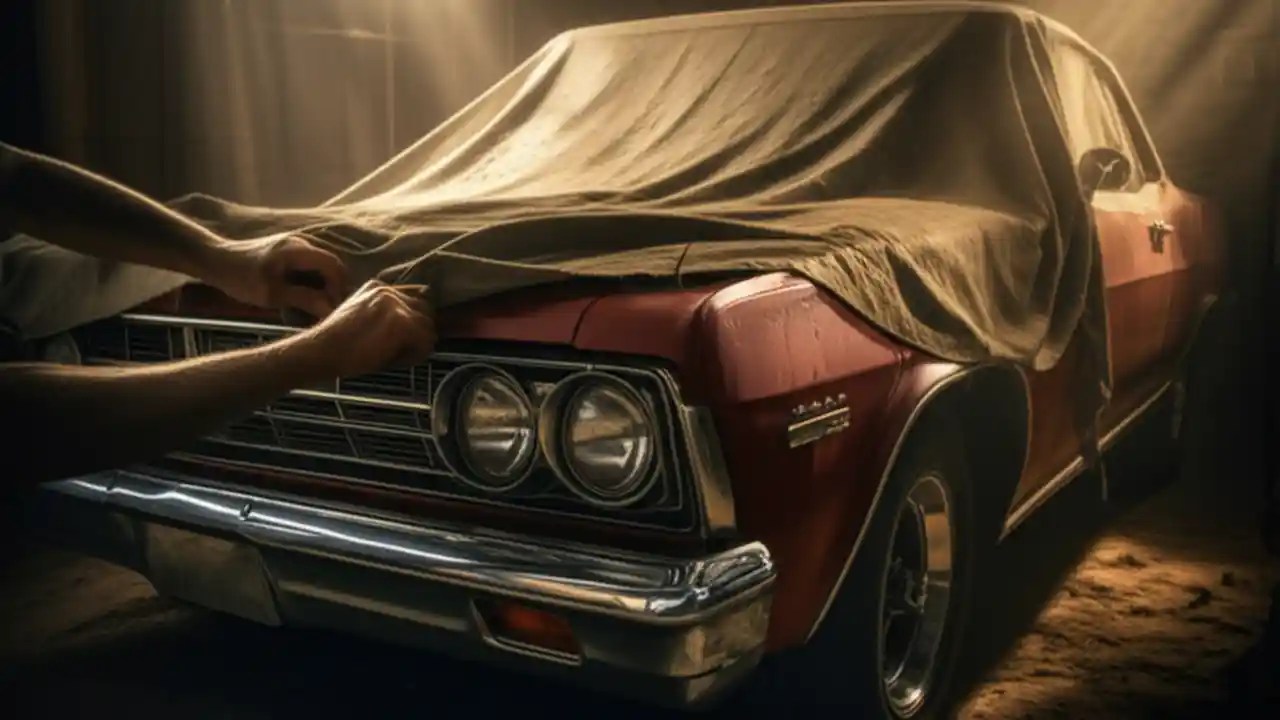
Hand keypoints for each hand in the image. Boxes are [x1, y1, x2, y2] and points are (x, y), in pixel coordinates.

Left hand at [207, 234, 349, 317]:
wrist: (216, 260)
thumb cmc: (241, 278)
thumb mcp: (272, 294)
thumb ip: (304, 300)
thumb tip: (331, 310)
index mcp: (299, 250)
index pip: (335, 266)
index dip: (340, 288)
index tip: (334, 308)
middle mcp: (302, 242)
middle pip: (331, 265)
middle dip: (333, 288)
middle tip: (326, 310)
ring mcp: (296, 243)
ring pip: (321, 266)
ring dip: (322, 285)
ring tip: (315, 306)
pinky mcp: (289, 249)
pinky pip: (310, 264)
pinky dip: (313, 280)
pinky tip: (303, 295)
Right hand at [293, 279, 436, 378]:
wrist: (321, 350)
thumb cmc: (336, 343)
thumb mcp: (361, 318)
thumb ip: (385, 315)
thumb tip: (415, 328)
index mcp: (379, 287)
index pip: (414, 301)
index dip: (411, 323)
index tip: (397, 340)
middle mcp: (390, 290)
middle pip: (426, 311)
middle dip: (417, 333)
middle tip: (398, 351)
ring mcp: (397, 305)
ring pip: (428, 328)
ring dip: (416, 346)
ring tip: (393, 356)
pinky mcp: (402, 323)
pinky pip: (426, 343)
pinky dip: (414, 356)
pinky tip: (393, 361)